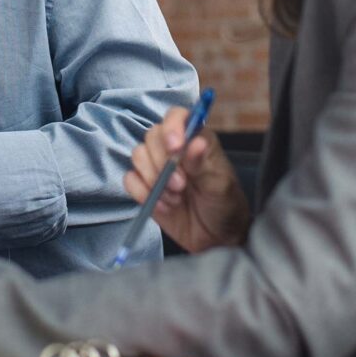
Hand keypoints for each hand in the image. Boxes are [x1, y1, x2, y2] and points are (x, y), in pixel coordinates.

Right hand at [126, 106, 249, 253]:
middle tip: (181, 185)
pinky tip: (164, 207)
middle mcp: (174, 149)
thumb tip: (195, 141)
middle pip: (152, 136)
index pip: (177, 116)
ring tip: (175, 198)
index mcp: (197, 140)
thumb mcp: (220, 185)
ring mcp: (158, 167)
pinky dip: (143, 194)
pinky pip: (130, 179)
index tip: (175, 147)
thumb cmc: (226, 207)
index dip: (172, 127)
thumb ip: (204, 163)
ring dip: (154, 179)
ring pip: (137, 155)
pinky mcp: (146, 187)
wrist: (217, 239)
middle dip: (162, 163)